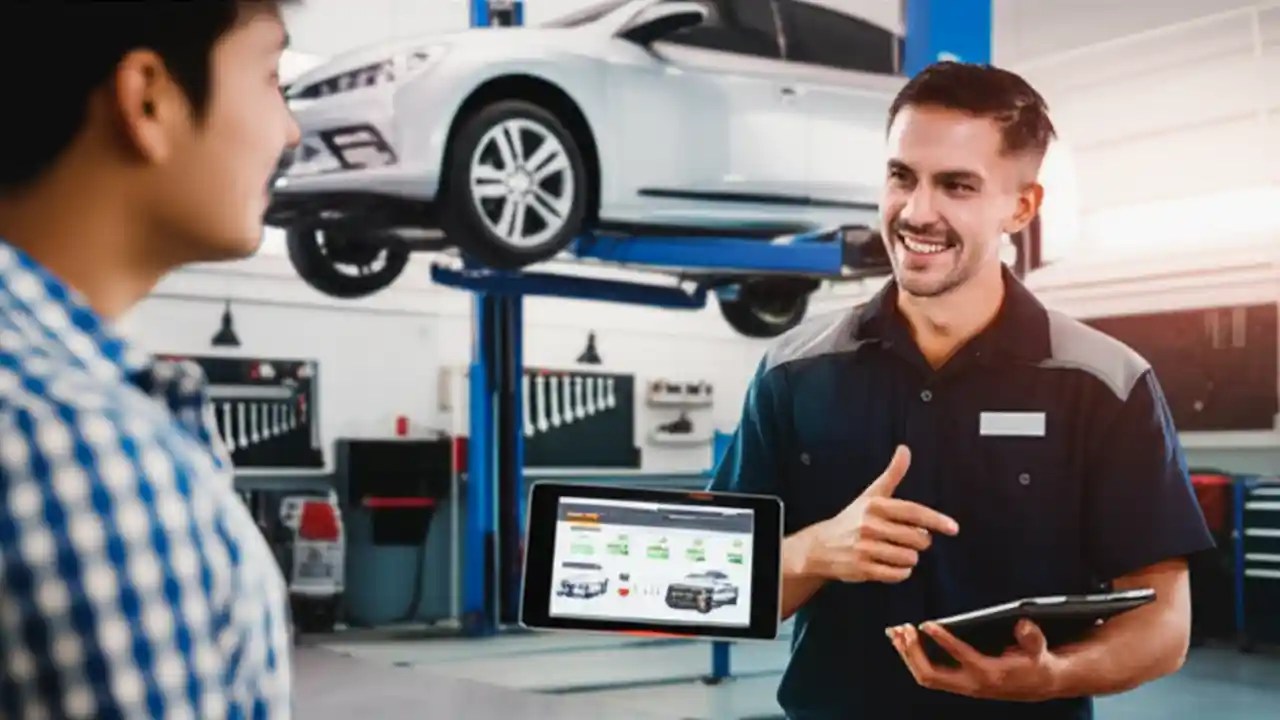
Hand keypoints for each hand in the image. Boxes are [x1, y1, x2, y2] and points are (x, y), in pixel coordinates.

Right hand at [804, 445, 958, 583]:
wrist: (820, 547)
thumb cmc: (852, 520)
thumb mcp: (871, 495)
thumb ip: (892, 474)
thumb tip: (905, 449)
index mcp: (875, 506)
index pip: (913, 512)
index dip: (936, 520)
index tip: (953, 528)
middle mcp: (870, 526)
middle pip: (917, 538)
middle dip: (920, 541)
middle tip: (908, 538)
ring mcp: (866, 549)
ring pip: (909, 558)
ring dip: (909, 557)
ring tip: (896, 551)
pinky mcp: (863, 569)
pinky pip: (897, 574)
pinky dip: (900, 572)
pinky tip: (891, 565)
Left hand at [887, 619, 1065, 701]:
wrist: (1038, 685)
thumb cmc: (1036, 663)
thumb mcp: (1040, 650)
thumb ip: (1032, 638)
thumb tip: (1022, 623)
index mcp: (989, 673)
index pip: (960, 657)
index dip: (942, 639)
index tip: (927, 624)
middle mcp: (971, 684)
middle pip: (931, 674)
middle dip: (913, 652)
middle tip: (903, 628)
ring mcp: (961, 686)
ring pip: (925, 676)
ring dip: (907, 654)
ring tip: (894, 631)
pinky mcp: (957, 683)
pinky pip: (928, 674)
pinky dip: (912, 657)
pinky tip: (903, 640)